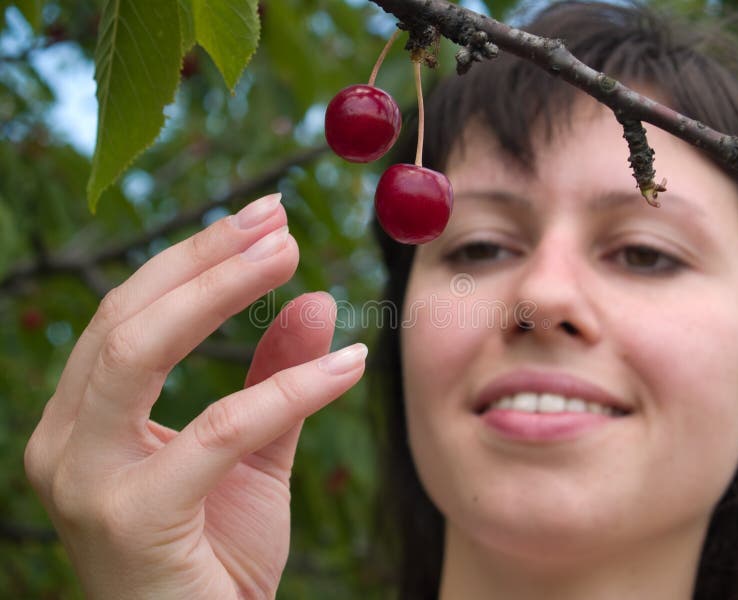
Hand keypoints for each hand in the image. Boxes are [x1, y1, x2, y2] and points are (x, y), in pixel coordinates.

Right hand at [23, 194, 366, 599]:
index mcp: (84, 419)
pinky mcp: (131, 519)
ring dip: (221, 291)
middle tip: (277, 219)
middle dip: (203, 257)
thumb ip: (273, 375)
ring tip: (292, 254)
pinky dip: (289, 389)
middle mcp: (65, 442)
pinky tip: (350, 366)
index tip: (263, 218)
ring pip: (141, 351)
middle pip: (127, 315)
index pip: (130, 313)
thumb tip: (313, 299)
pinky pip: (220, 430)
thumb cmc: (217, 556)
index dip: (195, 258)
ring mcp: (85, 481)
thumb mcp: (254, 451)